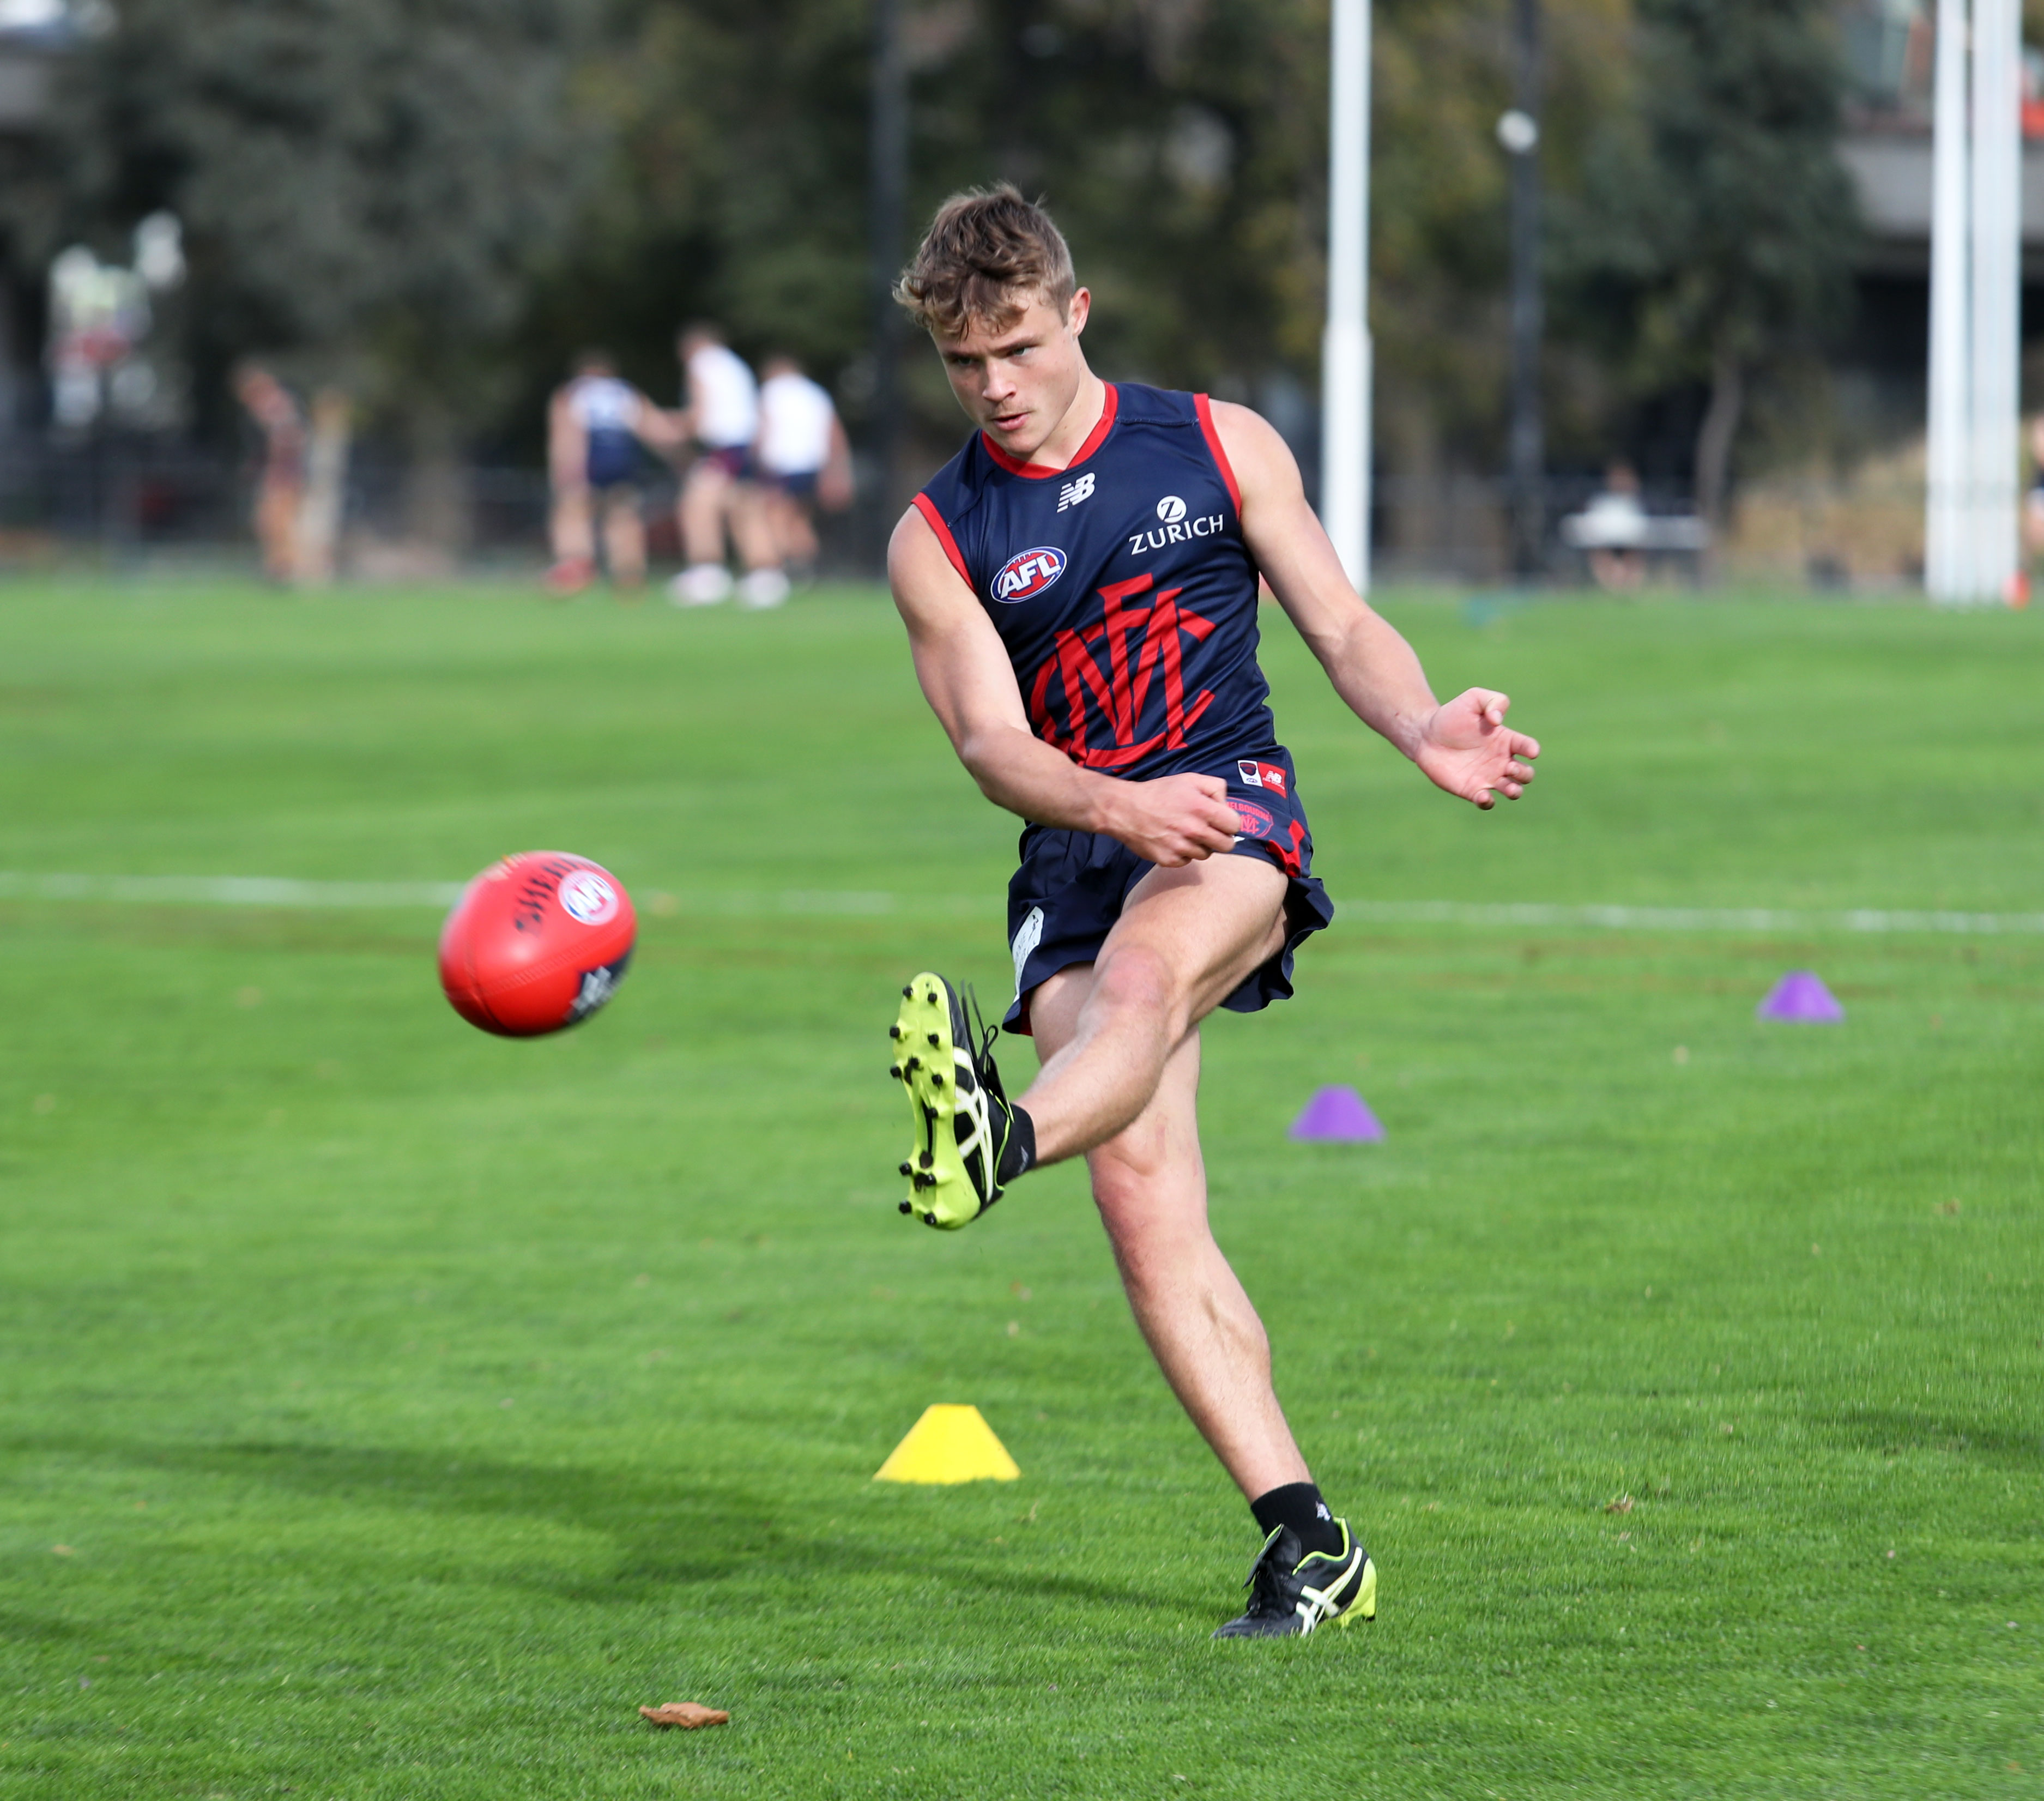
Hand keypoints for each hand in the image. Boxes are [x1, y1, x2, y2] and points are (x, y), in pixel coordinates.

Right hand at [1099, 773, 1241, 866]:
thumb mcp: (1189, 779)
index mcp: (1201, 808)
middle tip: (1209, 831)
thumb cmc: (1159, 793)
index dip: (1230, 823)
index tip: (1221, 821)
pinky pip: (1187, 861)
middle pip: (1227, 846)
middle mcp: (1193, 830)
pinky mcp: (1168, 860)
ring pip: (1206, 854)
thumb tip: (1226, 806)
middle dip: (1221, 838)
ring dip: (1201, 845)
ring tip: (1186, 833)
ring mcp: (1180, 847)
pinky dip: (1183, 854)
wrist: (1125, 809)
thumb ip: (1215, 788)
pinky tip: (1173, 840)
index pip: (1234, 825)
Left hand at [1412, 689, 1538, 808]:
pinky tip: (1483, 795)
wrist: (1426, 735)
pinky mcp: (1471, 789)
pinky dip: (1488, 801)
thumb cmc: (1452, 715)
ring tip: (1505, 786)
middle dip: (1524, 774)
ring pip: (1512, 791)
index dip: (1532, 750)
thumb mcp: (1474, 698)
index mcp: (1506, 740)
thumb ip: (1493, 701)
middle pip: (1526, 774)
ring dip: (1514, 791)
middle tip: (1509, 767)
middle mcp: (1501, 761)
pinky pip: (1486, 802)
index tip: (1531, 751)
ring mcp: (1487, 777)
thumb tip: (1498, 721)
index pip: (1528, 747)